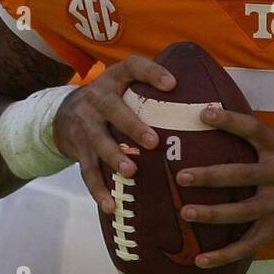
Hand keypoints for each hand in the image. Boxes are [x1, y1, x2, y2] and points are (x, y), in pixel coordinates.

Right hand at [52, 55, 174, 213]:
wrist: (63, 113)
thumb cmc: (113, 100)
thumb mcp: (126, 85)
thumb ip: (154, 88)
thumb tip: (210, 97)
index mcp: (115, 78)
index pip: (134, 67)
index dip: (151, 73)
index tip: (172, 84)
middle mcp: (97, 97)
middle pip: (113, 109)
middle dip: (132, 125)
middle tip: (153, 142)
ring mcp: (85, 124)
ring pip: (98, 141)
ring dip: (114, 157)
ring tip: (131, 171)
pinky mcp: (78, 148)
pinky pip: (88, 171)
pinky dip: (99, 190)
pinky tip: (112, 206)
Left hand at [172, 106, 273, 267]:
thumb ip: (257, 142)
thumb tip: (215, 117)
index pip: (253, 129)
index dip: (229, 120)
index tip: (203, 113)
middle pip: (240, 175)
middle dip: (210, 176)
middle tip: (182, 176)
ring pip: (240, 211)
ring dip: (211, 214)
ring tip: (186, 212)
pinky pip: (247, 245)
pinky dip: (223, 255)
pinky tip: (201, 260)